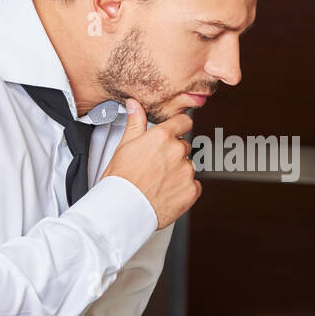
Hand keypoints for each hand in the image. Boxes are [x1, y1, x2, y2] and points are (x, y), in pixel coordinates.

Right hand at [101, 99, 201, 229]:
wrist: (123, 210)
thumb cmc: (120, 180)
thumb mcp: (124, 146)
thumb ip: (135, 123)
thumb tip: (135, 105)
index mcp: (162, 137)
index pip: (184, 121)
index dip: (179, 126)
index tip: (176, 132)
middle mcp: (177, 151)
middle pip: (184, 146)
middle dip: (174, 154)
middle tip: (156, 166)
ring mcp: (186, 171)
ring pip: (188, 166)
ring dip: (179, 172)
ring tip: (159, 182)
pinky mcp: (191, 190)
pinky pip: (194, 186)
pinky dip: (184, 189)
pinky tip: (167, 192)